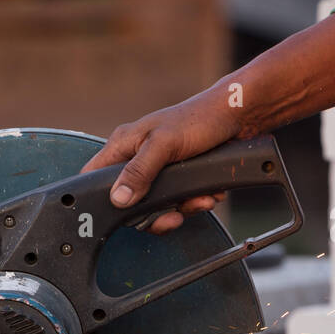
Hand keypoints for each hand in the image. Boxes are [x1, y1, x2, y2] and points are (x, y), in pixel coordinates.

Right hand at [81, 92, 241, 232]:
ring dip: (180, 208)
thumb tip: (118, 199)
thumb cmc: (200, 118)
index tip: (120, 214)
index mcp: (124, 145)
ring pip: (156, 206)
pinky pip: (177, 202)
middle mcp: (137, 158)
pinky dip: (193, 203)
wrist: (239, 117)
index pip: (94, 176)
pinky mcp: (178, 178)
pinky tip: (207, 194)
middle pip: (128, 202)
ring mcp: (158, 170)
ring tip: (200, 200)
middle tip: (172, 216)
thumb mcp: (164, 145)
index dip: (100, 198)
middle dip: (154, 213)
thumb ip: (139, 171)